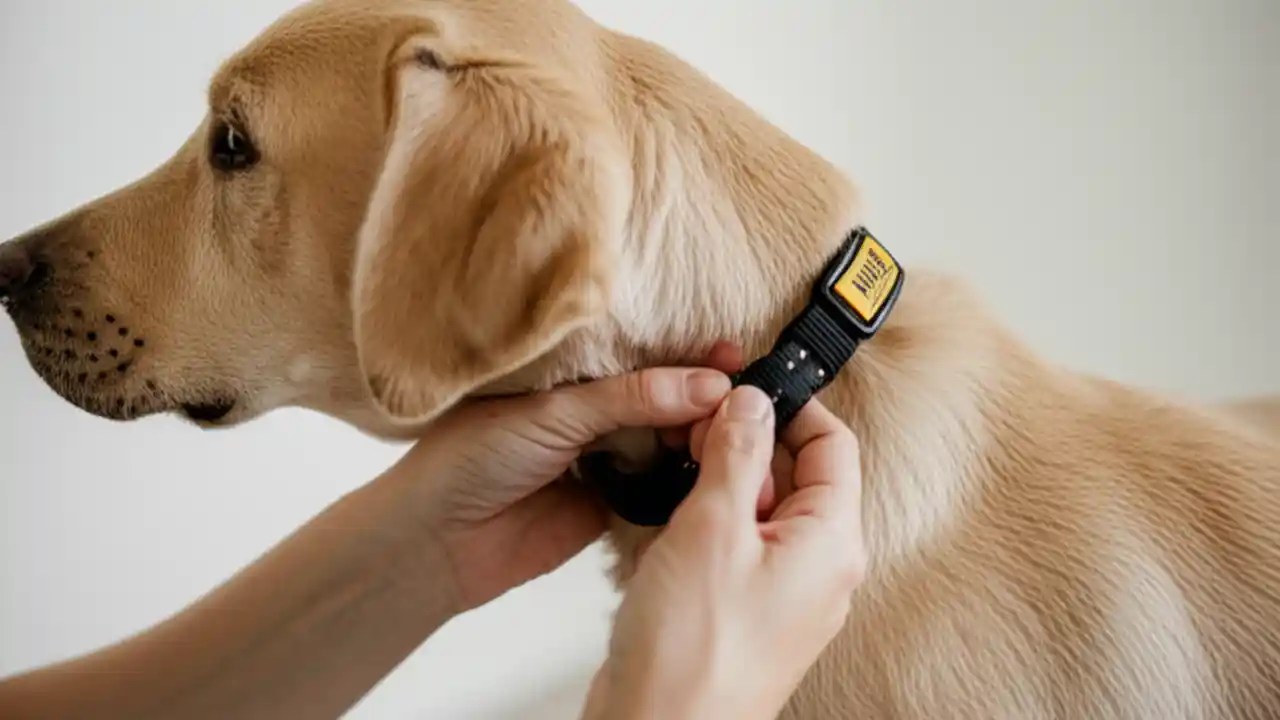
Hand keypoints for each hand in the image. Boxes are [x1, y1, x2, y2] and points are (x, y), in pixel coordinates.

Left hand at [380, 358, 734, 613]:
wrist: (435, 542)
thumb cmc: (469, 459)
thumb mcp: (553, 413)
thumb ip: (628, 399)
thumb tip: (706, 384)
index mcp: (572, 378)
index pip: (643, 361)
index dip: (688, 359)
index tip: (735, 354)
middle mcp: (592, 417)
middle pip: (663, 403)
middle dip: (704, 401)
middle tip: (749, 400)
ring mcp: (604, 463)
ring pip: (666, 445)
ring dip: (699, 439)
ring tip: (740, 432)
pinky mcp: (611, 508)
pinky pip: (660, 490)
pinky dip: (686, 482)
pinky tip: (715, 471)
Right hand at [583, 387, 867, 719]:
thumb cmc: (694, 654)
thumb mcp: (713, 528)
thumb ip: (735, 455)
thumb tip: (751, 403)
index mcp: (832, 543)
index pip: (834, 445)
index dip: (792, 408)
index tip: (745, 390)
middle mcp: (818, 569)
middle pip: (798, 475)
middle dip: (747, 445)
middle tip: (697, 433)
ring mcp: (784, 593)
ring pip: (763, 510)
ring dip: (722, 483)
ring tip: (679, 479)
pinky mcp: (747, 611)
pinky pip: (740, 546)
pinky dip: (710, 523)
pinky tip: (673, 524)